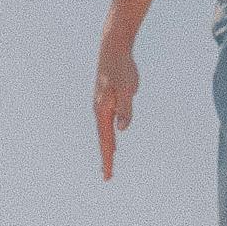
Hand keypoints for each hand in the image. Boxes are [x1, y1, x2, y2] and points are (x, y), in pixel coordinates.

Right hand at [95, 37, 138, 178]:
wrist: (113, 49)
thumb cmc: (122, 68)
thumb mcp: (128, 89)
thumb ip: (125, 110)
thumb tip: (122, 129)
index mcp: (103, 110)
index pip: (106, 140)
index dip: (107, 158)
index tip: (107, 174)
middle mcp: (99, 110)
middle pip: (103, 139)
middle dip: (106, 158)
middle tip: (107, 176)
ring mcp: (101, 105)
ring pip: (104, 132)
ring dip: (107, 148)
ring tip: (109, 162)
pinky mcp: (106, 100)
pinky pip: (106, 124)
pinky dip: (108, 136)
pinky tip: (112, 139)